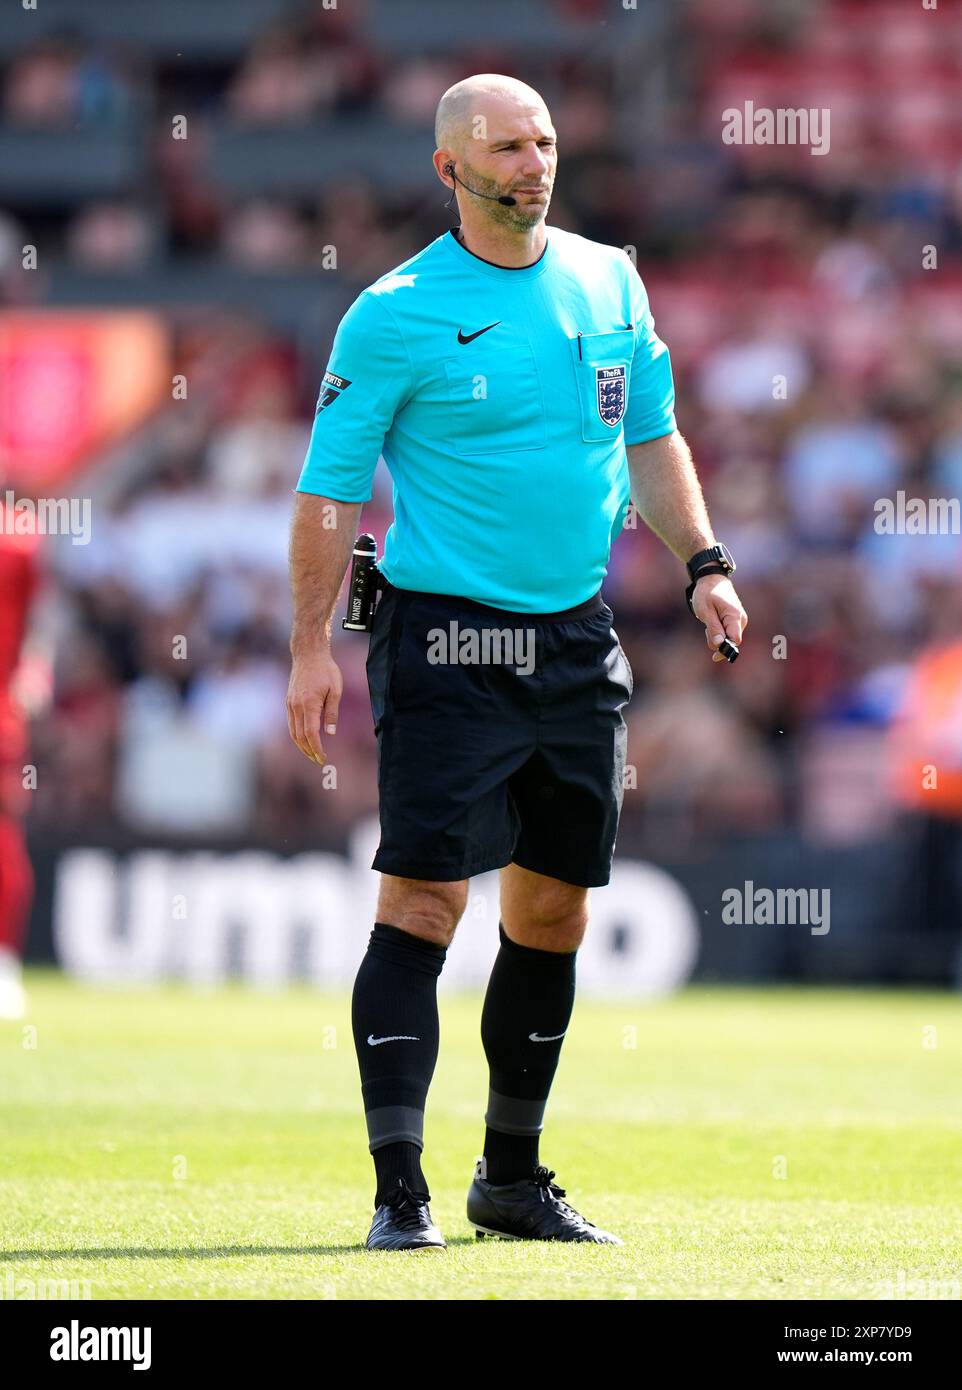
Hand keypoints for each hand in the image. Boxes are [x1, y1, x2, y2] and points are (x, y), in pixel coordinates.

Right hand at [286, 646, 342, 763]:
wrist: (308, 655)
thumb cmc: (326, 670)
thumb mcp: (336, 690)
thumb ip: (332, 712)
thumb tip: (330, 733)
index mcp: (309, 704)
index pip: (310, 734)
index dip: (316, 748)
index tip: (322, 757)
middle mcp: (296, 706)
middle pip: (299, 736)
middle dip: (308, 751)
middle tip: (318, 760)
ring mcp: (290, 704)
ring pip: (292, 732)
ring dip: (301, 745)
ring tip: (311, 753)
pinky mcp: (288, 702)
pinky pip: (290, 723)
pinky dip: (296, 735)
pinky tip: (304, 739)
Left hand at [691, 573, 747, 662]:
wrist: (712, 579)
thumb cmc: (707, 593)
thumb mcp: (706, 611)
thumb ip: (713, 628)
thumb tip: (720, 645)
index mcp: (735, 616)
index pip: (735, 640)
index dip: (726, 650)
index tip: (715, 657)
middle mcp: (741, 619)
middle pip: (732, 641)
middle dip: (717, 641)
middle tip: (706, 629)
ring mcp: (739, 620)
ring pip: (729, 638)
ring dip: (717, 636)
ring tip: (709, 622)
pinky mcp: (735, 620)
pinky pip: (728, 633)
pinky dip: (719, 632)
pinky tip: (713, 623)